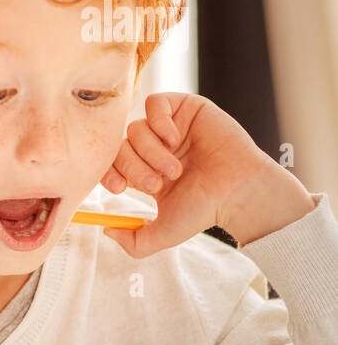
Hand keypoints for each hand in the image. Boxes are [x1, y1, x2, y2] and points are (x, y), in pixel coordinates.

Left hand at [100, 92, 281, 257]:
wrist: (238, 193)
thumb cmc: (206, 210)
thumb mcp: (163, 233)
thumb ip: (134, 242)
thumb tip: (107, 230)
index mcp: (145, 170)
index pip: (110, 162)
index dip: (108, 172)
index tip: (119, 188)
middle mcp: (154, 147)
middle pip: (119, 146)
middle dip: (132, 168)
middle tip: (156, 184)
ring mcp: (169, 127)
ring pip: (136, 128)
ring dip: (151, 152)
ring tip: (175, 169)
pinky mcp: (185, 108)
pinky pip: (155, 102)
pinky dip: (158, 121)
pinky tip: (174, 139)